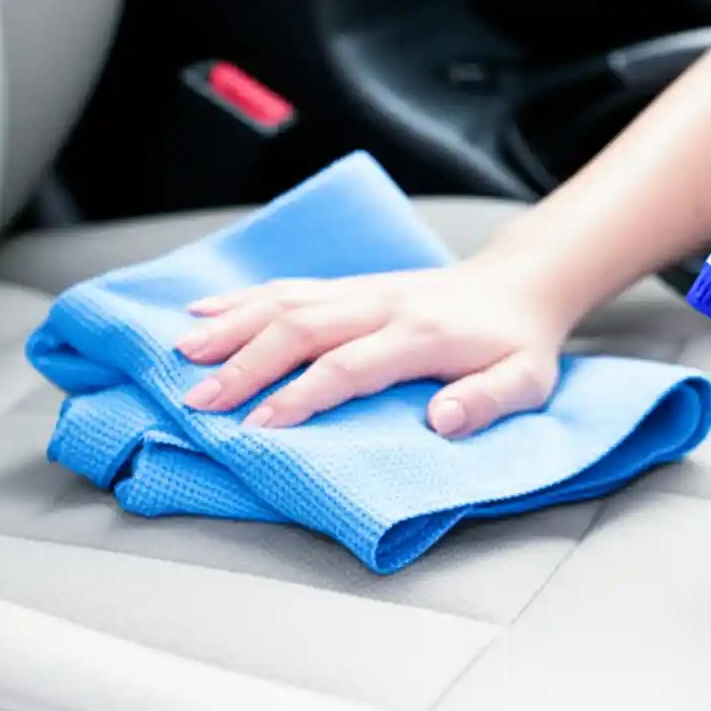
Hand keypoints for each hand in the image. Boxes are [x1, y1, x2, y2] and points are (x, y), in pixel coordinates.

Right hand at [174, 256, 573, 436]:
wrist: (518, 285)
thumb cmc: (519, 343)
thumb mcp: (526, 381)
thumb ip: (488, 401)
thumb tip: (443, 420)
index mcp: (424, 334)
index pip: (351, 365)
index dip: (303, 394)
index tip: (261, 425)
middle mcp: (384, 305)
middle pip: (303, 328)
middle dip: (246, 364)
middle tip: (199, 400)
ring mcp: (363, 290)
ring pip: (287, 301)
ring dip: (232, 327)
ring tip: (183, 353)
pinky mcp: (351, 286)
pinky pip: (291, 288)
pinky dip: (243, 300)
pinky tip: (203, 312)